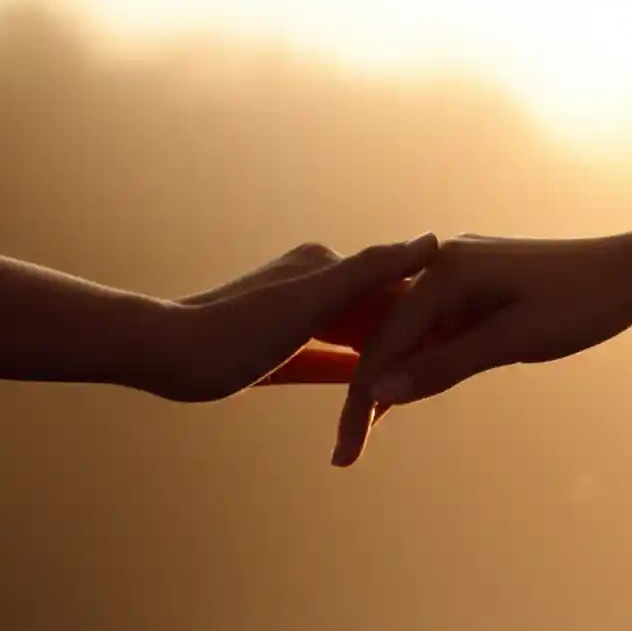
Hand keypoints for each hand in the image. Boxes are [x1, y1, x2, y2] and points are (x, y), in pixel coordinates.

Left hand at [142, 233, 436, 401]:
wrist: (165, 356)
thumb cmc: (236, 334)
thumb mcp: (313, 302)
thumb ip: (370, 270)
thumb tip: (432, 241)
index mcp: (322, 265)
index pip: (391, 287)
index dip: (428, 313)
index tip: (466, 334)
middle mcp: (309, 279)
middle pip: (374, 313)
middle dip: (408, 336)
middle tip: (450, 362)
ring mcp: (292, 310)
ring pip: (353, 335)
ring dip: (382, 353)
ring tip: (419, 375)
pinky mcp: (275, 342)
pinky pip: (326, 355)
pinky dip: (347, 367)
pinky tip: (363, 388)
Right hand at [331, 230, 631, 465]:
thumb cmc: (582, 303)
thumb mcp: (512, 341)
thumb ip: (445, 365)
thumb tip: (381, 392)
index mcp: (446, 269)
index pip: (385, 339)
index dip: (363, 396)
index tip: (346, 445)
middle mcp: (444, 261)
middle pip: (390, 336)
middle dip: (371, 393)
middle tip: (348, 451)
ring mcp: (462, 269)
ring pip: (413, 333)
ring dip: (396, 380)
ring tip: (367, 436)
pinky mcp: (480, 282)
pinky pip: (439, 326)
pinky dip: (428, 361)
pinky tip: (411, 394)